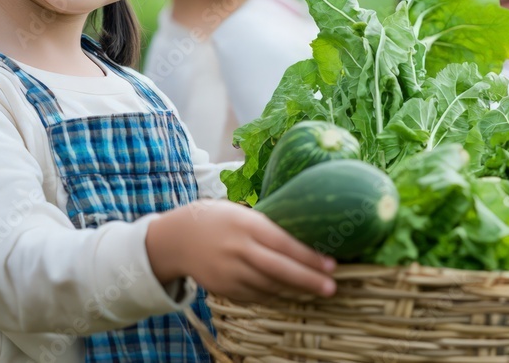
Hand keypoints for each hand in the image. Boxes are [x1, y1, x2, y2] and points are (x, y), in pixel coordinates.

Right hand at [146, 199, 335, 302]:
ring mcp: (230, 272)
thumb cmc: (217, 219)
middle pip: (279, 269)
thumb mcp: (241, 213)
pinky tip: (289, 292)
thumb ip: (267, 226)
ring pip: (269, 286)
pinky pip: (256, 296)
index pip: (283, 243)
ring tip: (315, 289)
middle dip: (308, 280)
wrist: (177, 239)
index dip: (308, 256)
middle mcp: (238, 249)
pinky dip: (274, 295)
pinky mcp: (224, 289)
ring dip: (294, 290)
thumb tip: (304, 236)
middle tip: (331, 287)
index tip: (331, 264)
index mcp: (246, 224)